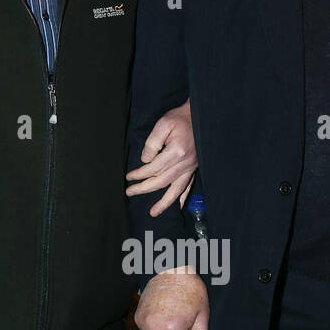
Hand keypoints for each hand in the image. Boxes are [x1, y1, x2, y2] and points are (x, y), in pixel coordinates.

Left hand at [125, 98, 196, 216]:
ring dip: (164, 203)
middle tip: (130, 192)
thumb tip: (145, 160)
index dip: (139, 174)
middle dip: (144, 188)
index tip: (129, 177)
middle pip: (161, 181)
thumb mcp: (163, 124)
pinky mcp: (193, 168)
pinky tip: (177, 205)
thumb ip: (152, 142)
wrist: (200, 117)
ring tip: (154, 212)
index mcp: (176, 152)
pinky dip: (182, 197)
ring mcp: (190, 167)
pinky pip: (188, 186)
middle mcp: (185, 163)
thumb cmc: (180, 119)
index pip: (153, 168)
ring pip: (175, 189)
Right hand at [135, 267, 208, 329]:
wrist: (173, 267)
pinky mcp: (138, 315)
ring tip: (172, 317)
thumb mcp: (202, 316)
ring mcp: (143, 320)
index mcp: (170, 328)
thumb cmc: (191, 290)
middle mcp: (153, 326)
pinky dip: (154, 327)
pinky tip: (163, 313)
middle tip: (180, 328)